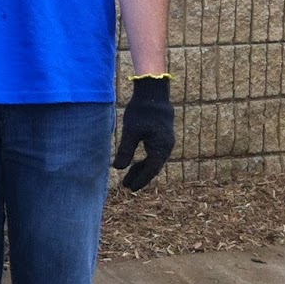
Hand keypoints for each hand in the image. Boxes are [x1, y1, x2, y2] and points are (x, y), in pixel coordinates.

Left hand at [113, 76, 173, 190]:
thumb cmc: (141, 113)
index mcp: (161, 148)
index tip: (129, 188)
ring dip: (141, 170)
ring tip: (128, 178)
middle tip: (126, 186)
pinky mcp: (162, 137)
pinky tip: (134, 164)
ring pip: (153, 161)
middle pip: (153, 168)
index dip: (140, 180)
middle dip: (140, 177)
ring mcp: (166, 142)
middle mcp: (166, 147)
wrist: (153, 95)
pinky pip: (154, 154)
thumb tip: (118, 168)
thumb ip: (125, 151)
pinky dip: (144, 161)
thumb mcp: (130, 132)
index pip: (151, 170)